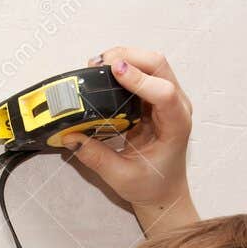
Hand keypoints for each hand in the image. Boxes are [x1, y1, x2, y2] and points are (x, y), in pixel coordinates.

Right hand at [61, 47, 198, 236]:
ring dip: (125, 57)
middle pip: (158, 65)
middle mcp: (176, 106)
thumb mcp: (121, 177)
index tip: (115, 70)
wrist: (164, 190)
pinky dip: (123, 66)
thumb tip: (70, 136)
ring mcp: (167, 98)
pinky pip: (143, 71)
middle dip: (129, 57)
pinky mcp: (155, 97)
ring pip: (151, 63)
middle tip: (97, 65)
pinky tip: (104, 72)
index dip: (140, 79)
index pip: (164, 93)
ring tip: (96, 67)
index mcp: (176, 126)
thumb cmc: (150, 186)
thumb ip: (95, 157)